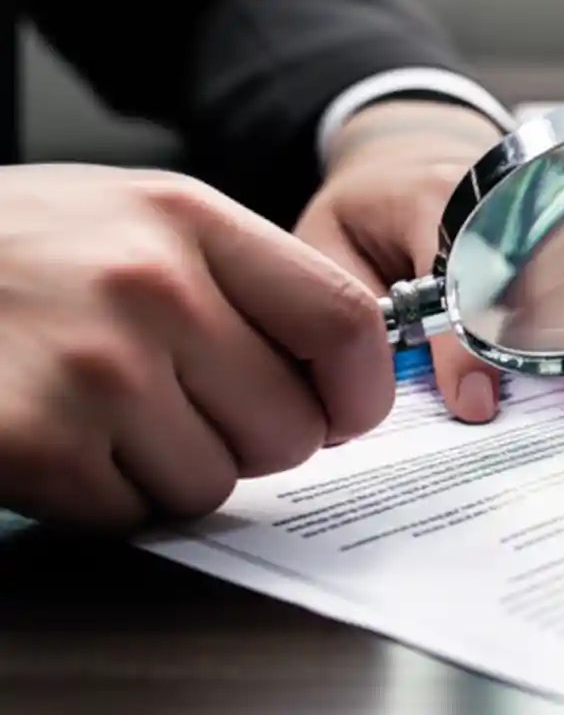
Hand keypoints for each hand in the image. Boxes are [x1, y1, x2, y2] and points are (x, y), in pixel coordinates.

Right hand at [0, 165, 394, 529]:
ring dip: (175, 468)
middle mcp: (151, 287)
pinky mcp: (37, 443)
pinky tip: (65, 435)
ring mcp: (93, 368)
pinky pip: (134, 512)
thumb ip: (247, 281)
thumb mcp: (139, 221)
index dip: (360, 390)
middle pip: (292, 427)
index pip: (343, 322)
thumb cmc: (22, 249)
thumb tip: (346, 369)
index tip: (345, 413)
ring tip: (112, 411)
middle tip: (196, 410)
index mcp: (190, 220)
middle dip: (256, 440)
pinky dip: (106, 494)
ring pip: (216, 482)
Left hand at [296, 101, 563, 430]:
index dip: (469, 348)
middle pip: (554, 277)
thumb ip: (350, 301)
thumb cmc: (369, 207)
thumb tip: (379, 378)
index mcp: (433, 198)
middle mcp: (505, 200)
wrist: (411, 149)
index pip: (461, 278)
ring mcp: (548, 210)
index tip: (479, 405)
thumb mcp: (327, 240)